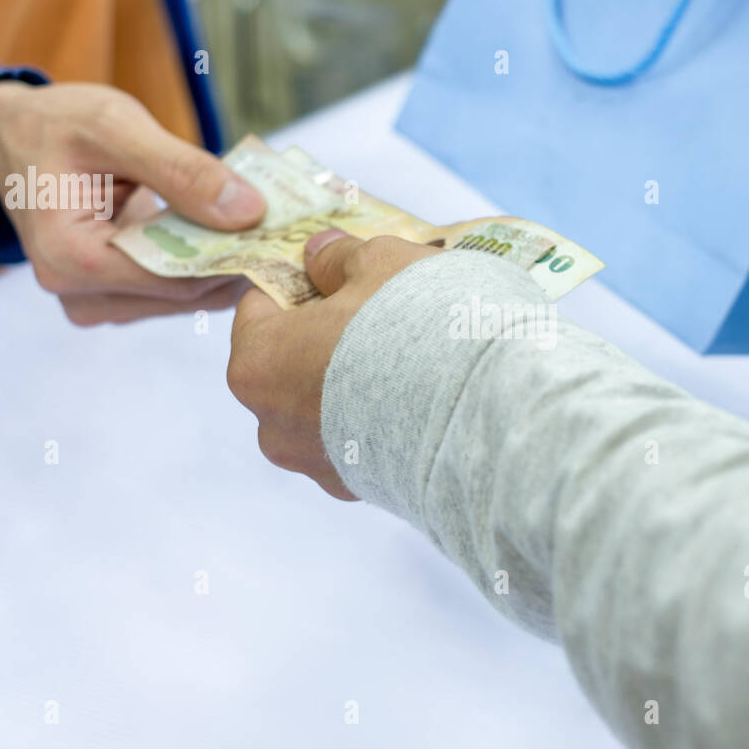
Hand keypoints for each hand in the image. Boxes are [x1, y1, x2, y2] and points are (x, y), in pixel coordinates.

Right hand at [0, 81, 265, 325]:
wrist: (9, 136)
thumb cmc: (55, 124)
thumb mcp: (116, 126)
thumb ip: (181, 169)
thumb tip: (248, 212)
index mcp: (72, 259)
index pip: (176, 279)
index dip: (235, 256)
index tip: (285, 231)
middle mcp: (80, 295)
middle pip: (185, 294)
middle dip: (237, 260)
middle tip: (290, 228)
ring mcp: (96, 301)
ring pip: (186, 297)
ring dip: (227, 262)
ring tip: (268, 225)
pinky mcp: (112, 295)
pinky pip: (173, 287)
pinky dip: (206, 261)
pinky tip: (235, 232)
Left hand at [227, 229, 439, 498]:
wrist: (492, 410)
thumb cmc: (420, 322)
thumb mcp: (380, 261)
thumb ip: (338, 257)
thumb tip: (318, 256)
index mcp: (257, 364)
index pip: (258, 308)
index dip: (300, 282)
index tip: (340, 272)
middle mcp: (273, 427)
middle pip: (290, 364)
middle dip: (328, 335)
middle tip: (382, 309)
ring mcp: (319, 467)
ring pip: (325, 408)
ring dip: (355, 381)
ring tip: (413, 355)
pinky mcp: (366, 492)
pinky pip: (363, 442)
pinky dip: (383, 419)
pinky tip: (425, 395)